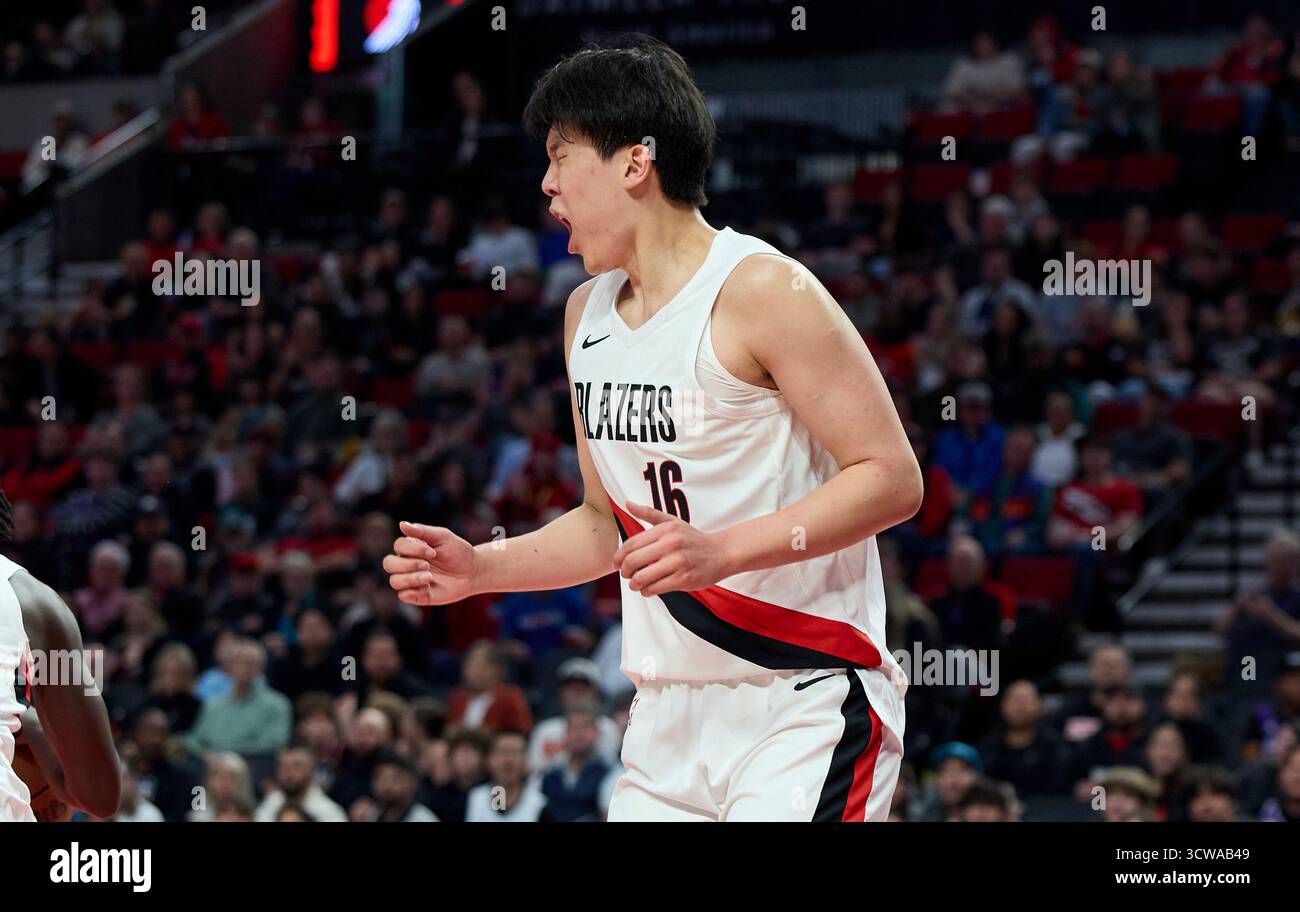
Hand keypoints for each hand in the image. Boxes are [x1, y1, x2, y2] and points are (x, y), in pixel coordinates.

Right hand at [383, 521, 478, 605]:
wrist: (473, 572)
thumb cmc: (458, 552)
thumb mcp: (443, 537)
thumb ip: (423, 531)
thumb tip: (402, 524)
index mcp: (411, 548)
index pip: (398, 545)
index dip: (412, 549)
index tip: (433, 552)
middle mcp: (407, 564)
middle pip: (389, 564)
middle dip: (408, 564)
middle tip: (427, 565)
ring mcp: (411, 580)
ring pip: (394, 581)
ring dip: (411, 578)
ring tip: (430, 577)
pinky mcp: (417, 595)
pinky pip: (403, 596)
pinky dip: (413, 592)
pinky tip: (428, 588)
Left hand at [611, 503, 732, 597]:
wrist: (721, 553)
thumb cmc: (693, 539)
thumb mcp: (672, 522)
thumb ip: (649, 513)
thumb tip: (627, 503)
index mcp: (665, 530)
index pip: (631, 544)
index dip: (619, 556)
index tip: (617, 564)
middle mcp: (671, 544)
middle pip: (633, 561)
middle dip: (624, 571)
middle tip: (626, 574)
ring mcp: (678, 563)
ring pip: (642, 578)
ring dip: (634, 584)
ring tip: (635, 584)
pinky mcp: (684, 579)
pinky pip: (655, 588)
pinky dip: (646, 591)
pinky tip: (648, 589)